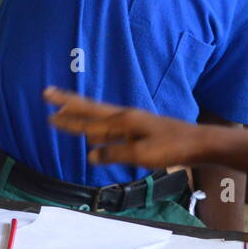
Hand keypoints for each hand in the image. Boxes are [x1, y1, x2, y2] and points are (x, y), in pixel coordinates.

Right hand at [44, 87, 200, 168]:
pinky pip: (110, 125)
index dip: (68, 120)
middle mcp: (124, 116)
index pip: (88, 121)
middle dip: (67, 103)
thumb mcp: (141, 154)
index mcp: (122, 121)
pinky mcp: (139, 128)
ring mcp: (132, 121)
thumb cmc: (172, 148)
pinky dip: (96, 125)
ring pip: (99, 115)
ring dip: (79, 112)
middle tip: (47, 93)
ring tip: (63, 109)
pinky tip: (94, 132)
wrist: (200, 144)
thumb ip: (114, 154)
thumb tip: (90, 155)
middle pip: (89, 108)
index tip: (48, 115)